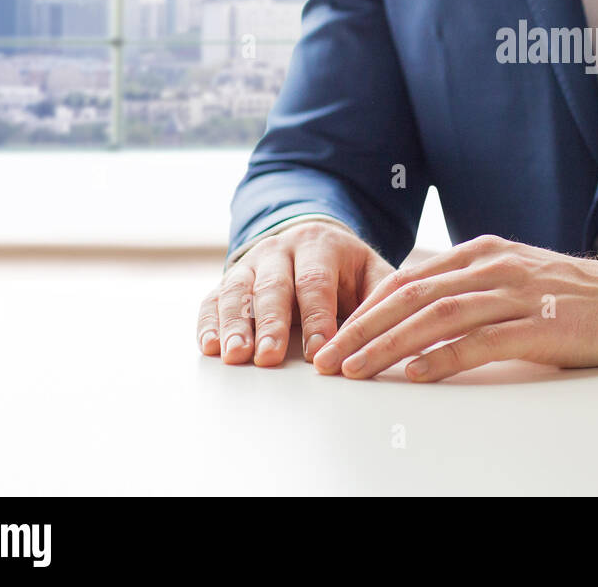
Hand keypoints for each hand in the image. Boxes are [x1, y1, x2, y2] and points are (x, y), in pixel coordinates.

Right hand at [197, 221, 393, 366]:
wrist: (311, 240)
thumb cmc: (347, 269)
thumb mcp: (372, 272)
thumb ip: (380, 297)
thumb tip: (388, 333)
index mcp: (321, 246)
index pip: (316, 281)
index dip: (317, 317)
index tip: (319, 352)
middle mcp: (281, 251)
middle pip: (273, 286)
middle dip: (272, 324)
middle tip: (269, 357)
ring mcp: (251, 264)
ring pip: (237, 291)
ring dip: (235, 325)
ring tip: (235, 356)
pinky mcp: (229, 281)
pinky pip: (213, 299)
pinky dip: (209, 323)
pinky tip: (210, 346)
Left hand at [312, 235, 597, 381]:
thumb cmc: (578, 296)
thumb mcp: (517, 279)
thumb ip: (473, 288)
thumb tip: (421, 312)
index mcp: (484, 253)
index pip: (409, 279)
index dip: (366, 310)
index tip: (334, 338)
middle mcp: (494, 266)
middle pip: (411, 296)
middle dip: (362, 330)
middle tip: (328, 361)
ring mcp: (517, 293)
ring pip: (436, 316)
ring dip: (388, 345)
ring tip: (355, 371)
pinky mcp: (540, 325)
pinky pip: (479, 341)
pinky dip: (441, 358)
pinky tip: (413, 375)